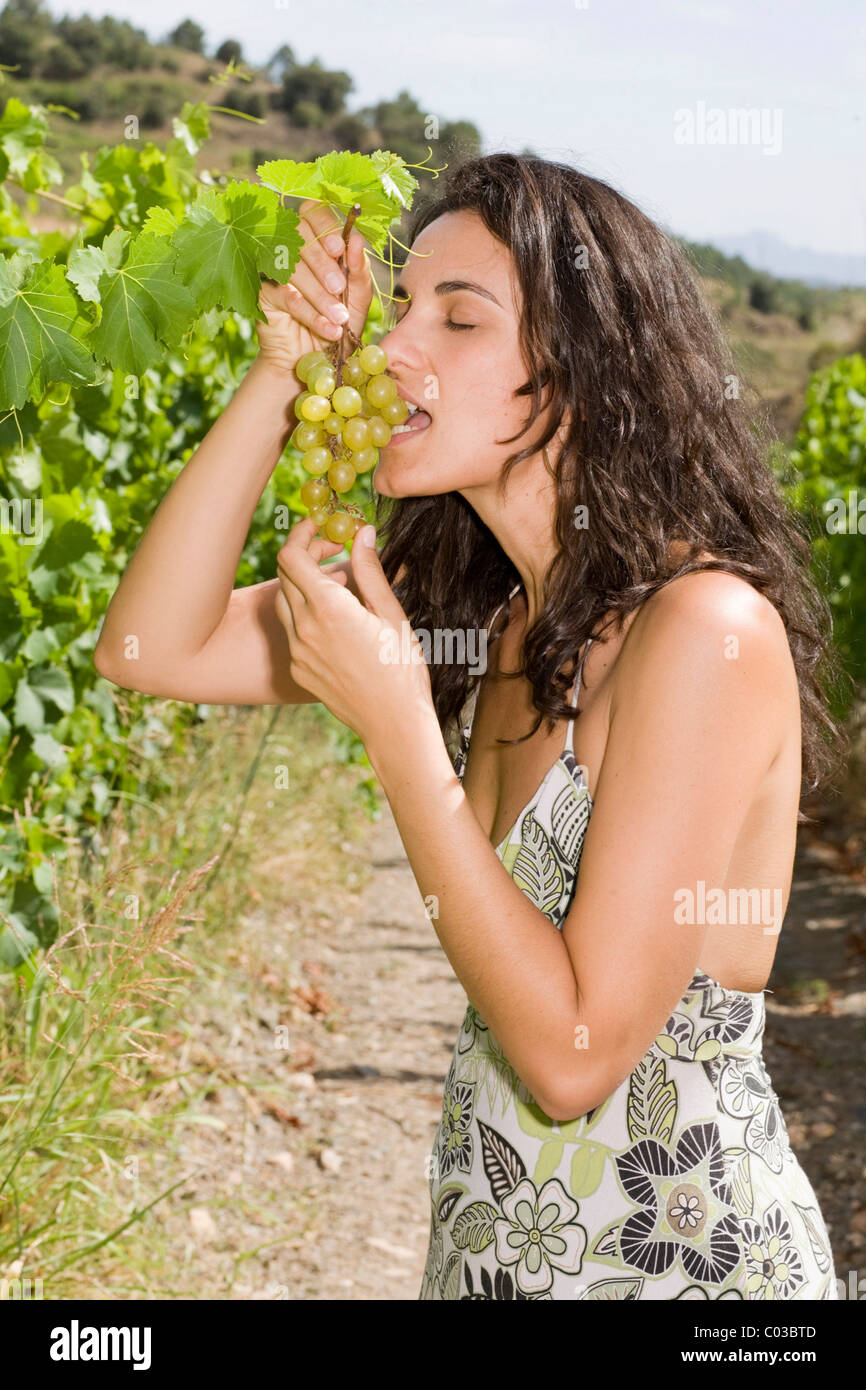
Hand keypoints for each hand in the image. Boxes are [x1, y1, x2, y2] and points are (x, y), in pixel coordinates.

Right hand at [256, 198, 373, 374]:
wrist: (317, 359)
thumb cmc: (338, 322)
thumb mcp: (358, 298)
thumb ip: (359, 270)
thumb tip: (357, 239)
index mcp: (316, 239)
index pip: (313, 212)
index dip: (325, 226)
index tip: (339, 249)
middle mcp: (290, 246)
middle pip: (299, 234)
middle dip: (322, 262)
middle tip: (338, 287)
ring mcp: (272, 267)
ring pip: (293, 267)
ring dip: (320, 295)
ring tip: (340, 319)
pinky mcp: (262, 293)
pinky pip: (287, 296)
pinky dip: (311, 314)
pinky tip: (329, 329)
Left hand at [274, 517, 432, 745]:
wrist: (392, 723)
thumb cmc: (402, 668)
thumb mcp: (392, 613)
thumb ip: (370, 571)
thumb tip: (362, 533)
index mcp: (328, 609)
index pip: (291, 556)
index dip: (301, 534)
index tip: (319, 527)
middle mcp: (304, 628)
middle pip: (284, 574)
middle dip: (305, 555)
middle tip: (334, 552)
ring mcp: (297, 651)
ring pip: (284, 601)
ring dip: (302, 584)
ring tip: (337, 586)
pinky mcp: (297, 669)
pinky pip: (291, 630)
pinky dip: (304, 613)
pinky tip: (334, 619)